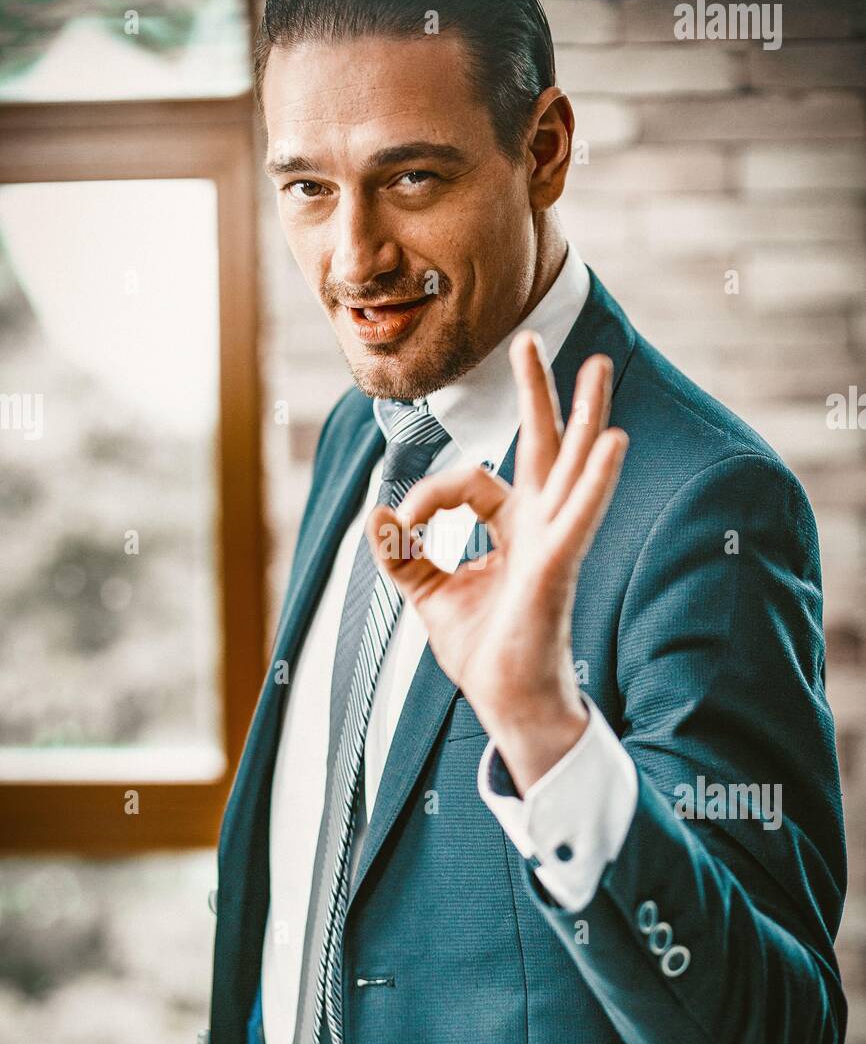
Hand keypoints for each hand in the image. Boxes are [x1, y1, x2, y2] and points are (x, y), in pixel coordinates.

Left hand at [366, 334, 628, 794]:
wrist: (509, 702)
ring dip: (585, 415)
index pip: (467, 482)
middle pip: (542, 445)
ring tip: (599, 367)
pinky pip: (578, 515)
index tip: (399, 530)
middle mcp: (538, 525)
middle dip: (538, 393)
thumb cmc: (484, 652)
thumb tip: (375, 515)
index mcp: (510, 528)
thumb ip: (403, 556)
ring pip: (571, 466)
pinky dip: (594, 480)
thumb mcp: (430, 596)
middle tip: (532, 340)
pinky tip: (614, 443)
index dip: (425, 498)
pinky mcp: (558, 565)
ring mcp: (554, 541)